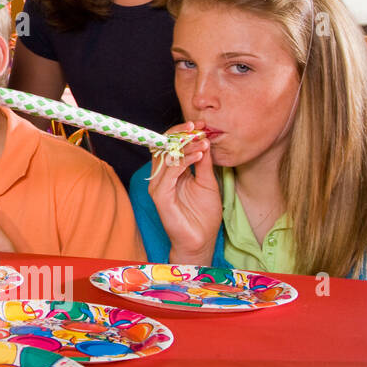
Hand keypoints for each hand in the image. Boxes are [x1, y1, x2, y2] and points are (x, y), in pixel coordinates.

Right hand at [147, 122, 219, 264]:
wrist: (201, 241)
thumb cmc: (203, 215)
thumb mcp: (208, 183)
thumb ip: (203, 163)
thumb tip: (204, 140)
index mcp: (171, 173)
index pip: (170, 146)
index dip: (182, 133)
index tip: (200, 125)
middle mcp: (161, 177)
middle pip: (163, 147)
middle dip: (180, 134)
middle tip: (197, 127)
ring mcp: (159, 186)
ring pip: (166, 157)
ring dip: (185, 146)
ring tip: (202, 141)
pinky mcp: (160, 197)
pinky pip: (169, 173)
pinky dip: (183, 161)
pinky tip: (198, 155)